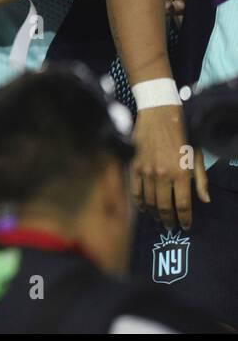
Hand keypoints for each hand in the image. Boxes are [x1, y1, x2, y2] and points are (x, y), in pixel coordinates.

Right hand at [132, 105, 209, 229]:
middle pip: (164, 207)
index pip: (183, 205)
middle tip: (170, 226)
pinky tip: (143, 207)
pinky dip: (139, 202)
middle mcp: (163, 175)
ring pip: (149, 201)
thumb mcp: (197, 155)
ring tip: (158, 218)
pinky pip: (136, 190)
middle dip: (168, 220)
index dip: (185, 219)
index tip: (185, 226)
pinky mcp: (135, 166)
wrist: (158, 114)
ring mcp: (146, 171)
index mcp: (181, 173)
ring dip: (154, 213)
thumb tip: (205, 200)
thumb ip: (201, 179)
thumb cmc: (181, 133)